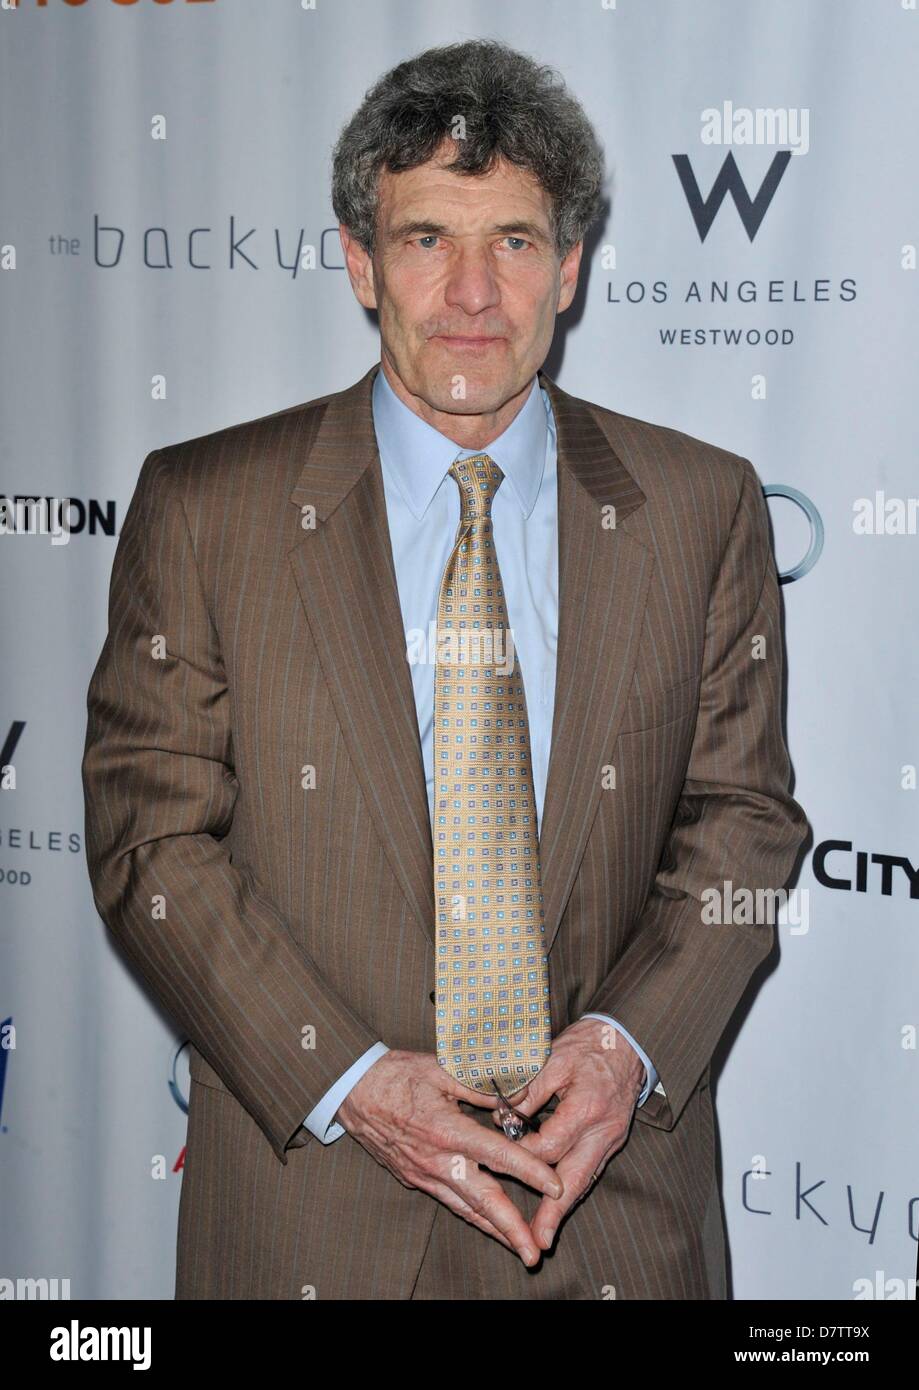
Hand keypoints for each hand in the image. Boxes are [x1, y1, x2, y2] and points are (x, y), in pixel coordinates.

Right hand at [336, 1049, 563, 1266]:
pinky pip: (449, 1201)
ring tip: (519, 1248)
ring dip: (494, 1231)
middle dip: (511, 1228)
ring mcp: (424, 1173)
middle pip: (482, 1200)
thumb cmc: (398, 1073)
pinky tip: (487, 1226)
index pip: (498, 1155)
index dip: (530, 1171)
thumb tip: (519, 1097)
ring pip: (466, 1208)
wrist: (352, 1089)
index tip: (556, 1186)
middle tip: (534, 1253)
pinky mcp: (413, 1178)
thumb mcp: (442, 1069)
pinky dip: (471, 1216)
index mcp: (448, 1129)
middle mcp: (437, 1159)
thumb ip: (482, 1087)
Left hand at [496, 1017, 644, 1250]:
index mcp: (587, 1107)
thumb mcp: (554, 1058)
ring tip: (544, 1235)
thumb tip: (502, 1116)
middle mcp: (602, 1131)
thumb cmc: (587, 1046)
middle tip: (537, 1239)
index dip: (520, 1154)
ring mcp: (611, 1140)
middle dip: (554, 1211)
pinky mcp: (612, 1142)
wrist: (627, 1042)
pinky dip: (574, 1190)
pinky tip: (559, 1206)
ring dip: (563, 1209)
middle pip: (574, 1180)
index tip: (497, 1156)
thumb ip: (528, 1090)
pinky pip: (591, 1171)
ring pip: (585, 1182)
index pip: (549, 1145)